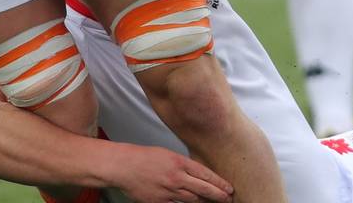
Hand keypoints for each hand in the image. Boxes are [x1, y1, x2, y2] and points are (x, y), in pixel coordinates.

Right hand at [111, 143, 234, 202]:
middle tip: (228, 198)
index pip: (205, 174)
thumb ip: (184, 165)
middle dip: (218, 195)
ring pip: (192, 200)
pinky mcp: (159, 202)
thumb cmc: (144, 158)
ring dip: (204, 202)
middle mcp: (176, 178)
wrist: (124, 167)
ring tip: (213, 202)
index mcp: (179, 163)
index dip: (219, 183)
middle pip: (203, 189)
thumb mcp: (169, 155)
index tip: (228, 188)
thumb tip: (197, 175)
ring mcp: (168, 192)